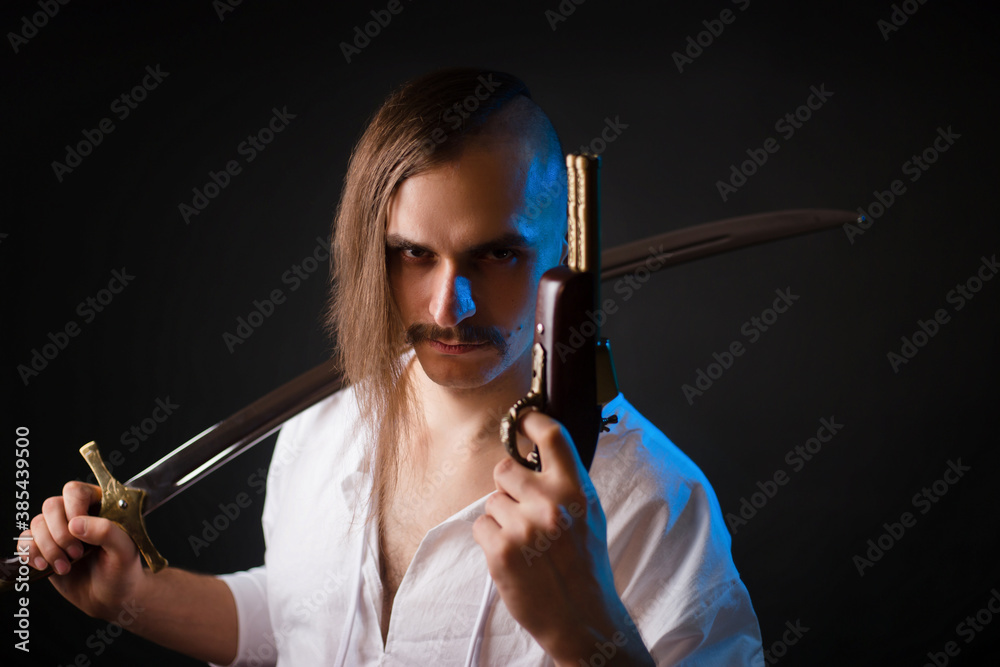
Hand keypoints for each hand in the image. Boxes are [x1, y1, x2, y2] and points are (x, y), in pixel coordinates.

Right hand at [22, 482, 145, 619]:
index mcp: (100, 504)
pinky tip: (44, 566)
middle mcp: (76, 513)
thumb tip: (75, 523)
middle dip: (60, 534)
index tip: (80, 531)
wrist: (111, 596)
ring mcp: (58, 530)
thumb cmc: (123, 569)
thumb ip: (106, 532)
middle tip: (77, 554)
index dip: (73, 508)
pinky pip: (25, 540)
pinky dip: (30, 553)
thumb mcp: (124, 550)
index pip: (76, 491)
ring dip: (48, 548)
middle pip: (51, 506)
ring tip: (65, 568)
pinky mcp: (44, 547)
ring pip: (37, 524)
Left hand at [472, 410, 651, 665]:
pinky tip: (513, 556)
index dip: (531, 421)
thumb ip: (566, 482)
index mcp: (577, 490)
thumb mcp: (590, 514)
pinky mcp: (501, 550)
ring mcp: (524, 527)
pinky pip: (481, 525)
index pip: (551, 436)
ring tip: (525, 541)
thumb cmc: (585, 564)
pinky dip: (491, 539)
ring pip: (492, 500)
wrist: (581, 617)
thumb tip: (539, 450)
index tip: (522, 420)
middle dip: (509, 486)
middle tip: (524, 509)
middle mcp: (551, 504)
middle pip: (505, 468)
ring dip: (502, 517)